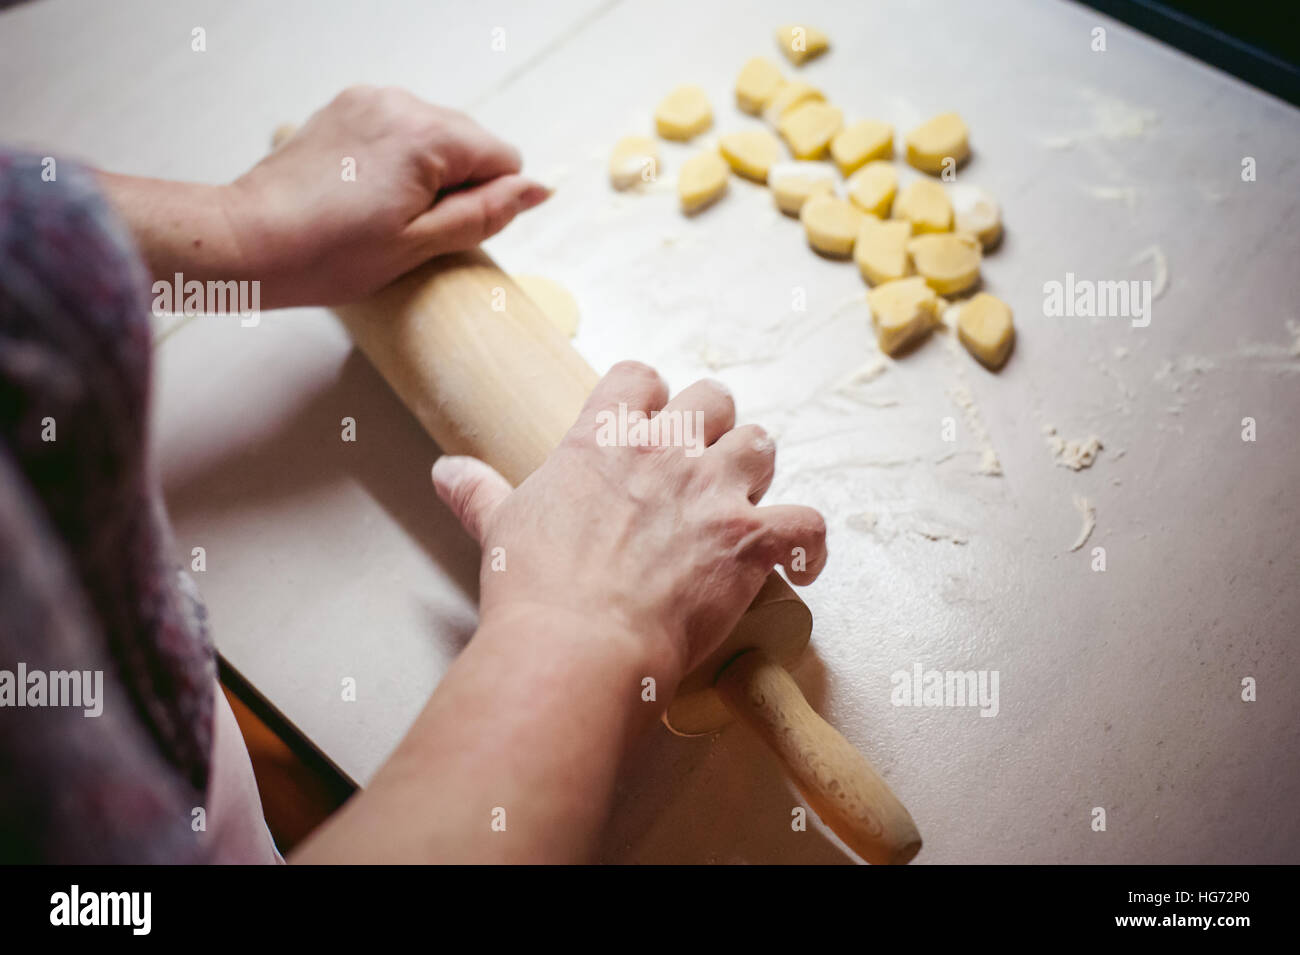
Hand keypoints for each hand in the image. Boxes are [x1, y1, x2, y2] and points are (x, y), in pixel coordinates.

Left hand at [227, 85, 549, 305]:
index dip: (484, 202)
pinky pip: (400, 129)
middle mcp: (400, 102)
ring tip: (380, 211)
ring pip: (436, 136)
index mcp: (426, 135)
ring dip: (426, 173)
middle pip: (470, 143)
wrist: (249, 240)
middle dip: (455, 184)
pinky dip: (396, 159)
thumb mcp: (421, 245)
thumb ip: (486, 212)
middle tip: (407, 227)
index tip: (437, 230)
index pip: (502, 159)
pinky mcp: (346, 107)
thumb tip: (538, 189)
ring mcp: (369, 99)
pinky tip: (364, 192)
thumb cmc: (328, 253)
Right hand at [431, 361, 827, 680]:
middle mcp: (666, 452)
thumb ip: (479, 491)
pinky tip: (797, 564)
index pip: (640, 377)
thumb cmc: (534, 590)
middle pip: (713, 399)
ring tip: (745, 504)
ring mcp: (712, 493)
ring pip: (762, 443)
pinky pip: (807, 524)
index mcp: (604, 439)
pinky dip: (808, 544)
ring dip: (757, 471)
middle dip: (712, 427)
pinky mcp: (750, 541)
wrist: (575, 645)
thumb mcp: (500, 527)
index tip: (648, 422)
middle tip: (700, 468)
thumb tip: (445, 471)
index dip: (649, 397)